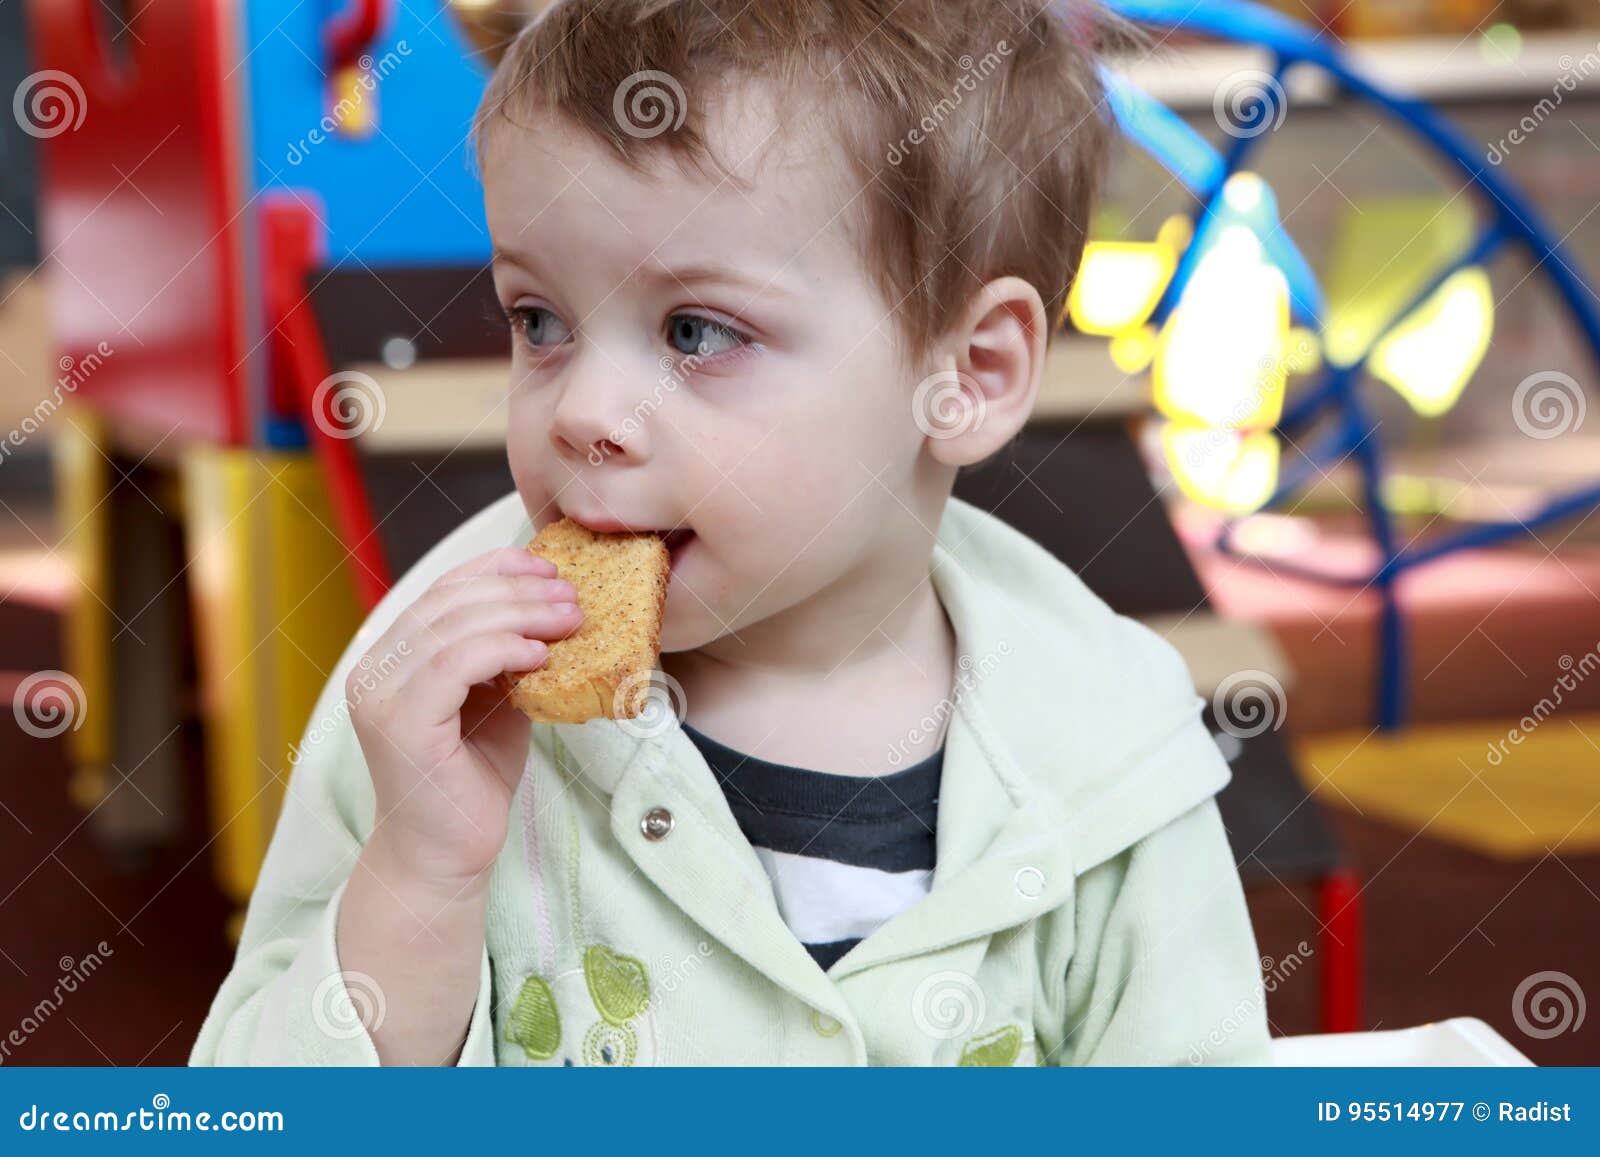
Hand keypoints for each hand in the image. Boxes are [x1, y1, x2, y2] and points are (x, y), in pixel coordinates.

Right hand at [347, 547, 580, 890]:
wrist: (449, 855)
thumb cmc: (473, 779)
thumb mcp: (497, 700)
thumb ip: (506, 655)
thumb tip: (554, 606)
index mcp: (391, 658)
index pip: (441, 590)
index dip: (495, 569)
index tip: (548, 568)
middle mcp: (374, 670)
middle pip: (448, 602)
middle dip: (518, 589)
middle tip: (571, 594)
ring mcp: (380, 696)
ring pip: (453, 628)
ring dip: (520, 614)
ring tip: (569, 618)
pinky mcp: (399, 725)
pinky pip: (454, 665)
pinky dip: (502, 649)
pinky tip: (540, 654)